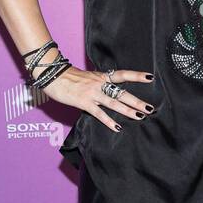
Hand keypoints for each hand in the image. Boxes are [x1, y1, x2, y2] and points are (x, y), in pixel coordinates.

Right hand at [36, 64, 155, 132]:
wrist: (53, 75)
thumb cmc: (69, 77)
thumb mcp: (88, 77)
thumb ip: (100, 83)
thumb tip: (110, 90)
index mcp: (102, 76)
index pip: (122, 75)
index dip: (136, 76)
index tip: (150, 77)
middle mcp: (100, 84)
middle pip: (122, 92)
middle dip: (136, 101)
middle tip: (150, 108)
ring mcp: (92, 93)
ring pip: (114, 103)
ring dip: (128, 110)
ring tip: (140, 116)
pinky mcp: (84, 102)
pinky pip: (99, 113)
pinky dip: (108, 121)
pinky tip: (117, 128)